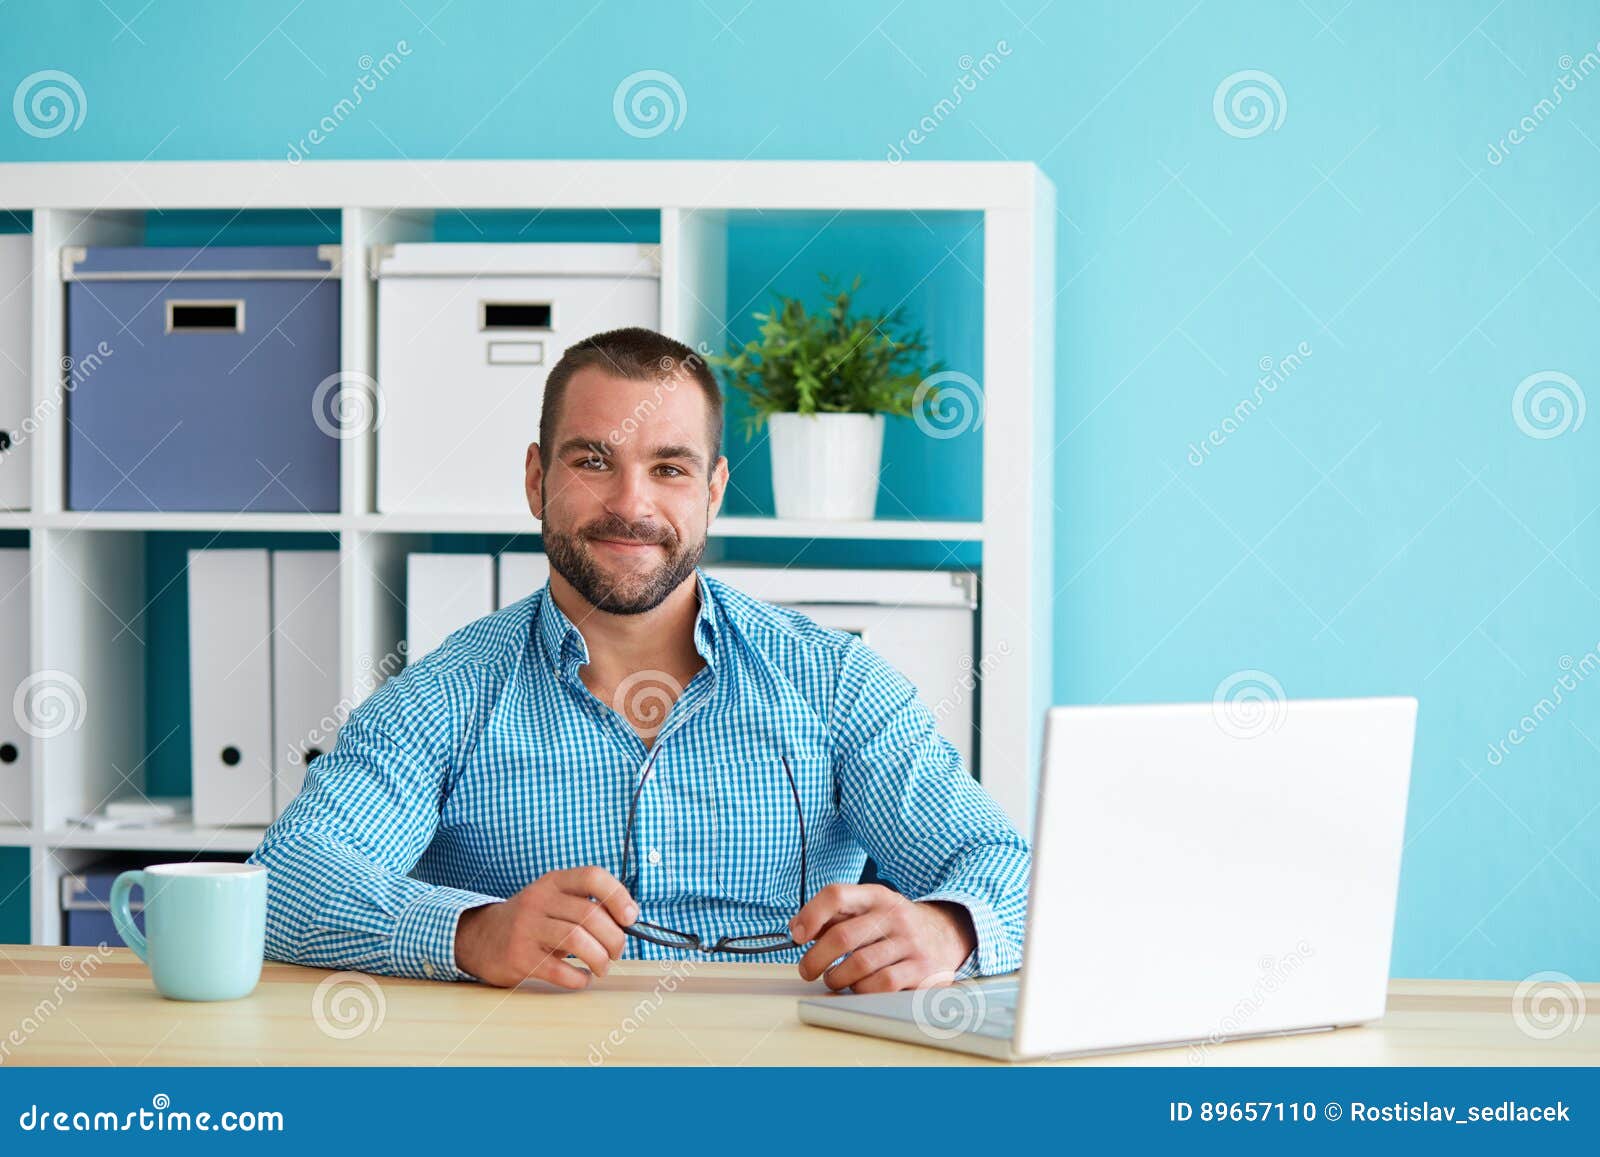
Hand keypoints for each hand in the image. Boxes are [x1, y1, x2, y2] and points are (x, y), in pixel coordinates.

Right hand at [454, 866, 637, 988]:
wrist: (481, 938)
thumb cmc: (531, 920)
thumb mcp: (553, 899)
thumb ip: (585, 903)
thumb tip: (629, 919)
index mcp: (554, 882)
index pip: (593, 876)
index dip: (619, 896)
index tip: (630, 917)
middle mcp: (539, 900)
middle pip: (590, 915)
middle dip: (614, 938)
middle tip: (617, 952)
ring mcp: (526, 928)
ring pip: (577, 940)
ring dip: (600, 958)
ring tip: (602, 967)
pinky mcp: (519, 957)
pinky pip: (559, 970)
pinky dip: (579, 978)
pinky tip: (581, 978)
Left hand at [789, 884, 976, 992]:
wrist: (947, 933)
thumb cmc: (895, 925)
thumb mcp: (870, 909)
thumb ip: (834, 915)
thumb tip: (797, 928)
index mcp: (876, 896)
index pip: (836, 895)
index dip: (811, 915)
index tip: (797, 935)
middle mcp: (894, 916)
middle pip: (842, 936)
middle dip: (815, 958)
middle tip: (807, 970)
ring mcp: (910, 943)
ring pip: (859, 965)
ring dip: (836, 978)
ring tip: (833, 979)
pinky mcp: (922, 970)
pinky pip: (881, 984)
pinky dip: (861, 990)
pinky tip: (859, 987)